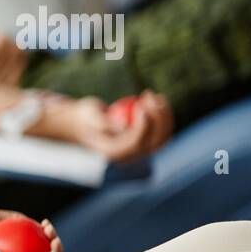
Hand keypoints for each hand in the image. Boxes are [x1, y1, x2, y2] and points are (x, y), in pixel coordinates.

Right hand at [57, 92, 172, 161]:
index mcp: (114, 154)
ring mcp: (141, 151)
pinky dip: (164, 115)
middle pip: (153, 141)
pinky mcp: (148, 141)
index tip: (140, 104)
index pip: (135, 143)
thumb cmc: (85, 116)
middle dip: (156, 117)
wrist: (87, 122)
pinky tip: (158, 98)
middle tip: (149, 96)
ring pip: (162, 136)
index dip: (143, 125)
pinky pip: (163, 131)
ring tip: (151, 94)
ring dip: (163, 114)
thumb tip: (123, 128)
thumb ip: (102, 122)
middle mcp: (130, 157)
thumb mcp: (89, 116)